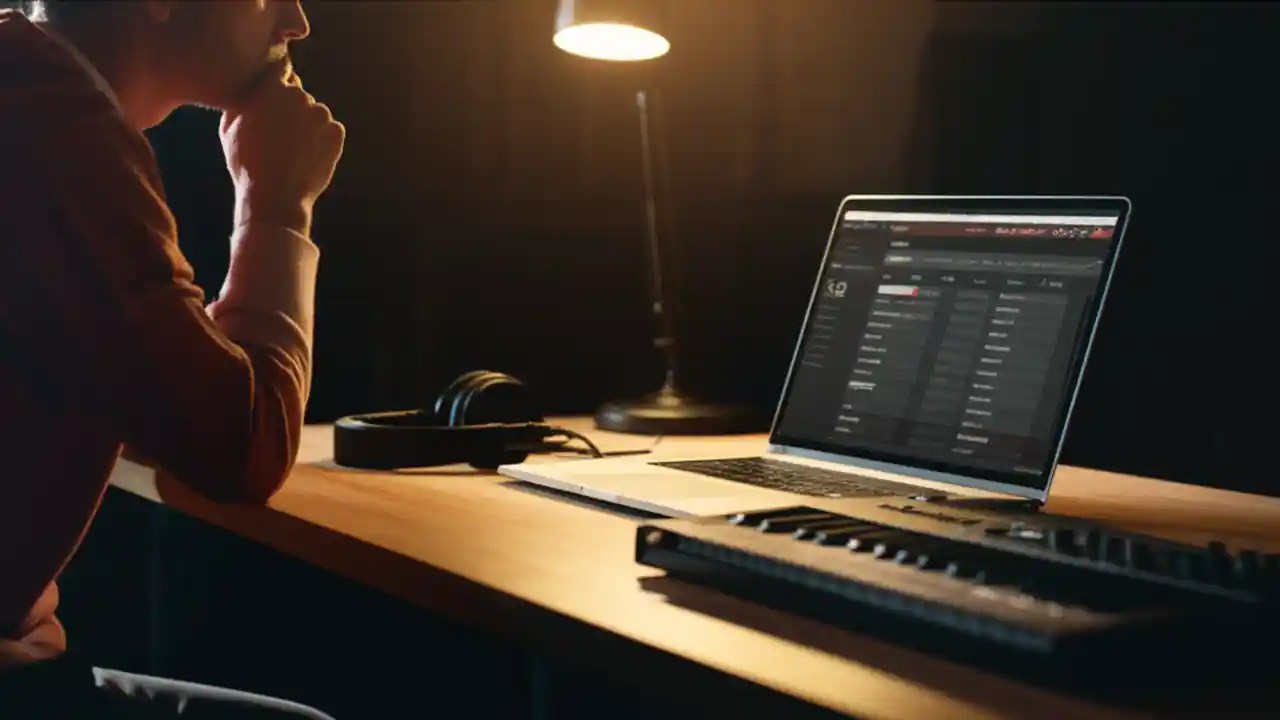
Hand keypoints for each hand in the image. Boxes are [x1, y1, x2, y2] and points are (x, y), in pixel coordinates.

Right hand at [219, 60, 345, 236]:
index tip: (274, 101)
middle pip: (298, 95)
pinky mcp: (336, 132)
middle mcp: (299, 95)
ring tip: (293, 150)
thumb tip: (250, 88)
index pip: (280, 72)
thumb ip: (242, 100)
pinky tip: (307, 156)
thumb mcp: (229, 127)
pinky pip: (330, 130)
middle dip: (291, 109)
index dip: (276, 87)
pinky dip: (323, 141)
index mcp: (270, 88)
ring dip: (308, 125)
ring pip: (315, 113)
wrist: (275, 195)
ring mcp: (321, 114)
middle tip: (280, 135)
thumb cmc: (246, 162)